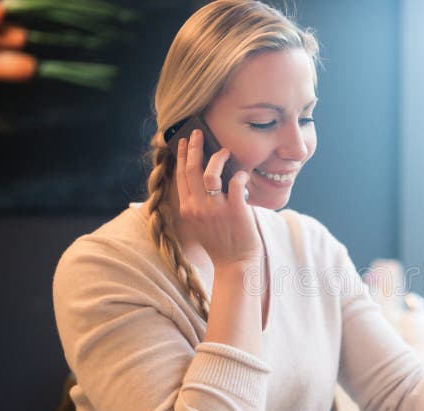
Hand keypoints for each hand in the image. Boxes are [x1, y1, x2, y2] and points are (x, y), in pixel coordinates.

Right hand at [175, 129, 261, 265]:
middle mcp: (198, 208)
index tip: (183, 141)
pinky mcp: (235, 211)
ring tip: (225, 151)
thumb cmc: (221, 242)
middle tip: (199, 134)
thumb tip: (205, 178)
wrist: (235, 264)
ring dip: (217, 157)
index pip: (181, 175)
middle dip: (194, 147)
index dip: (182, 155)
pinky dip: (239, 175)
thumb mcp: (200, 223)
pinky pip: (235, 183)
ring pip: (210, 173)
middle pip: (192, 169)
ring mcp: (216, 210)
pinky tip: (243, 174)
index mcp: (188, 209)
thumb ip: (198, 203)